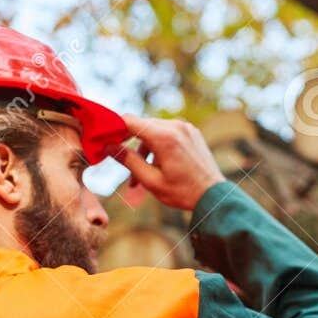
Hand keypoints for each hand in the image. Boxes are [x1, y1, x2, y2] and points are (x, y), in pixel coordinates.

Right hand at [110, 114, 224, 211]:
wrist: (214, 196)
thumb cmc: (182, 192)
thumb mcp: (150, 180)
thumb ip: (128, 160)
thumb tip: (108, 146)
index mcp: (164, 137)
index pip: (129, 121)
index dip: (113, 128)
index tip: (103, 140)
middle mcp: (175, 126)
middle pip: (141, 126)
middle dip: (128, 144)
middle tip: (119, 162)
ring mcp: (185, 127)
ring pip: (153, 131)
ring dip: (143, 149)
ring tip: (138, 178)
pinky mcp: (191, 132)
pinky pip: (167, 133)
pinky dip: (157, 147)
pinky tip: (156, 167)